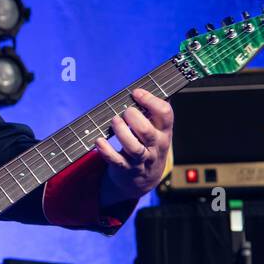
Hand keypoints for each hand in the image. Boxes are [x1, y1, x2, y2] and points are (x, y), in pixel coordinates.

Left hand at [95, 87, 173, 202]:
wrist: (143, 180)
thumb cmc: (148, 146)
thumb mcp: (157, 130)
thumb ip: (153, 111)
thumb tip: (149, 83)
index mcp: (164, 132)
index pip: (165, 114)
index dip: (151, 101)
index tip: (136, 92)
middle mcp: (155, 146)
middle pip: (148, 132)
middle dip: (135, 119)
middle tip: (125, 112)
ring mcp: (141, 159)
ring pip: (134, 148)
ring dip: (122, 133)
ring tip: (114, 121)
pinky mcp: (126, 169)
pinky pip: (116, 161)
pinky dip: (106, 151)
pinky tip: (98, 141)